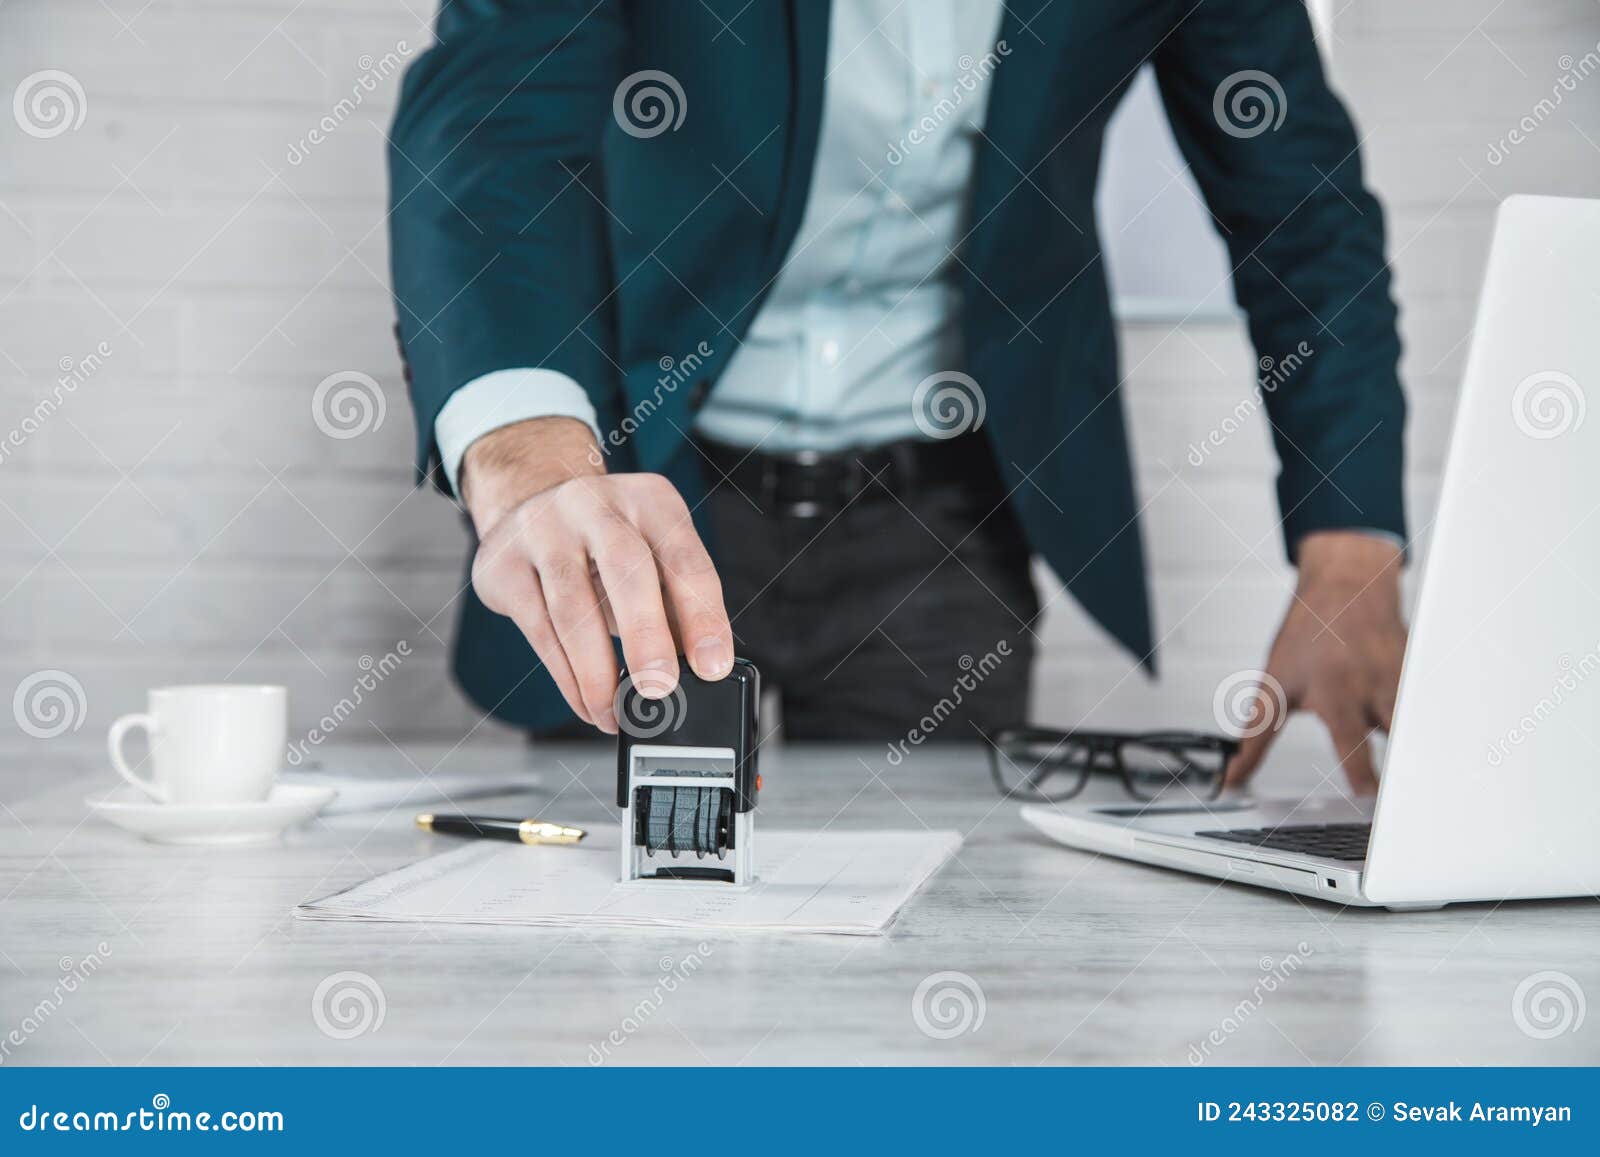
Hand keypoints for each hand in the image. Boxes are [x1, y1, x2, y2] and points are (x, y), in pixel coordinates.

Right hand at [460, 417, 733, 732]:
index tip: (712, 666)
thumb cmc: (603, 545)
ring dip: (597, 672)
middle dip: (646, 635)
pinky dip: (566, 676)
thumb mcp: (651, 558)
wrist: (526, 505)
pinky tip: (586, 703)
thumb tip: (698, 673)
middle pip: (627, 569)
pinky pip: (539, 628)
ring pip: (572, 606)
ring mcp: (544, 529)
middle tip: (659, 688)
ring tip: (615, 714)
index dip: (702, 616)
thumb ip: (675, 607)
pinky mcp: (505, 564)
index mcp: (650, 501)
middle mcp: (596, 505)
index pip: (685, 560)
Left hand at [1224, 531, 1405, 793]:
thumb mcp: (1274, 686)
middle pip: (1399, 738)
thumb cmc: (1309, 633)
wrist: (1346, 584)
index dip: (1363, 776)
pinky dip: (1425, 726)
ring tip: (1421, 776)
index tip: (1368, 798)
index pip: (1353, 743)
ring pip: (1416, 725)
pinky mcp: (1421, 676)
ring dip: (1414, 747)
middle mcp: (1373, 686)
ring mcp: (1402, 680)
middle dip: (1406, 768)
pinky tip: (1426, 741)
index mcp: (1335, 691)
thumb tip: (1232, 775)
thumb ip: (1256, 738)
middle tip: (1404, 798)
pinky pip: (1428, 708)